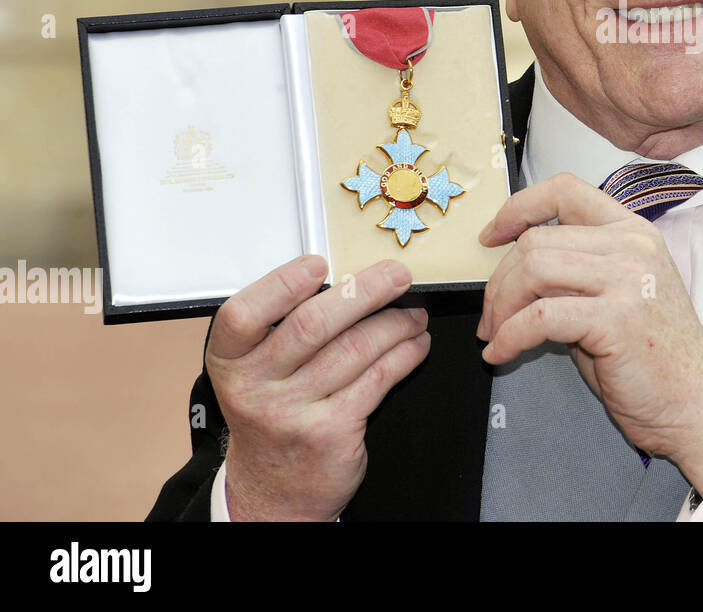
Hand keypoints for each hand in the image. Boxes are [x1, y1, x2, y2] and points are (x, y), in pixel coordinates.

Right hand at [206, 254, 430, 520]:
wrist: (272, 494)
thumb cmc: (271, 417)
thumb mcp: (255, 375)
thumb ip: (281, 332)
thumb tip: (346, 281)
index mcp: (230, 363)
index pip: (243, 314)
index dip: (282, 283)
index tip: (318, 264)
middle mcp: (256, 388)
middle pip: (312, 324)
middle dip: (365, 290)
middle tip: (397, 275)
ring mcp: (293, 413)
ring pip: (356, 348)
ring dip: (396, 323)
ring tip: (413, 314)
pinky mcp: (332, 433)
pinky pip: (378, 378)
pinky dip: (405, 354)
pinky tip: (415, 344)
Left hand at [476, 173, 702, 494]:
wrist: (695, 402)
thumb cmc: (653, 358)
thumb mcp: (617, 295)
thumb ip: (575, 272)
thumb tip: (514, 271)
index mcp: (633, 232)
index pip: (565, 190)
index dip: (518, 208)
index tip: (491, 236)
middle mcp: (632, 246)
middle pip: (536, 238)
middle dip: (499, 280)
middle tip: (491, 315)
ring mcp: (627, 279)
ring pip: (533, 269)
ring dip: (500, 306)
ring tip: (495, 334)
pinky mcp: (616, 318)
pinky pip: (540, 316)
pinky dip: (510, 335)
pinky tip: (502, 352)